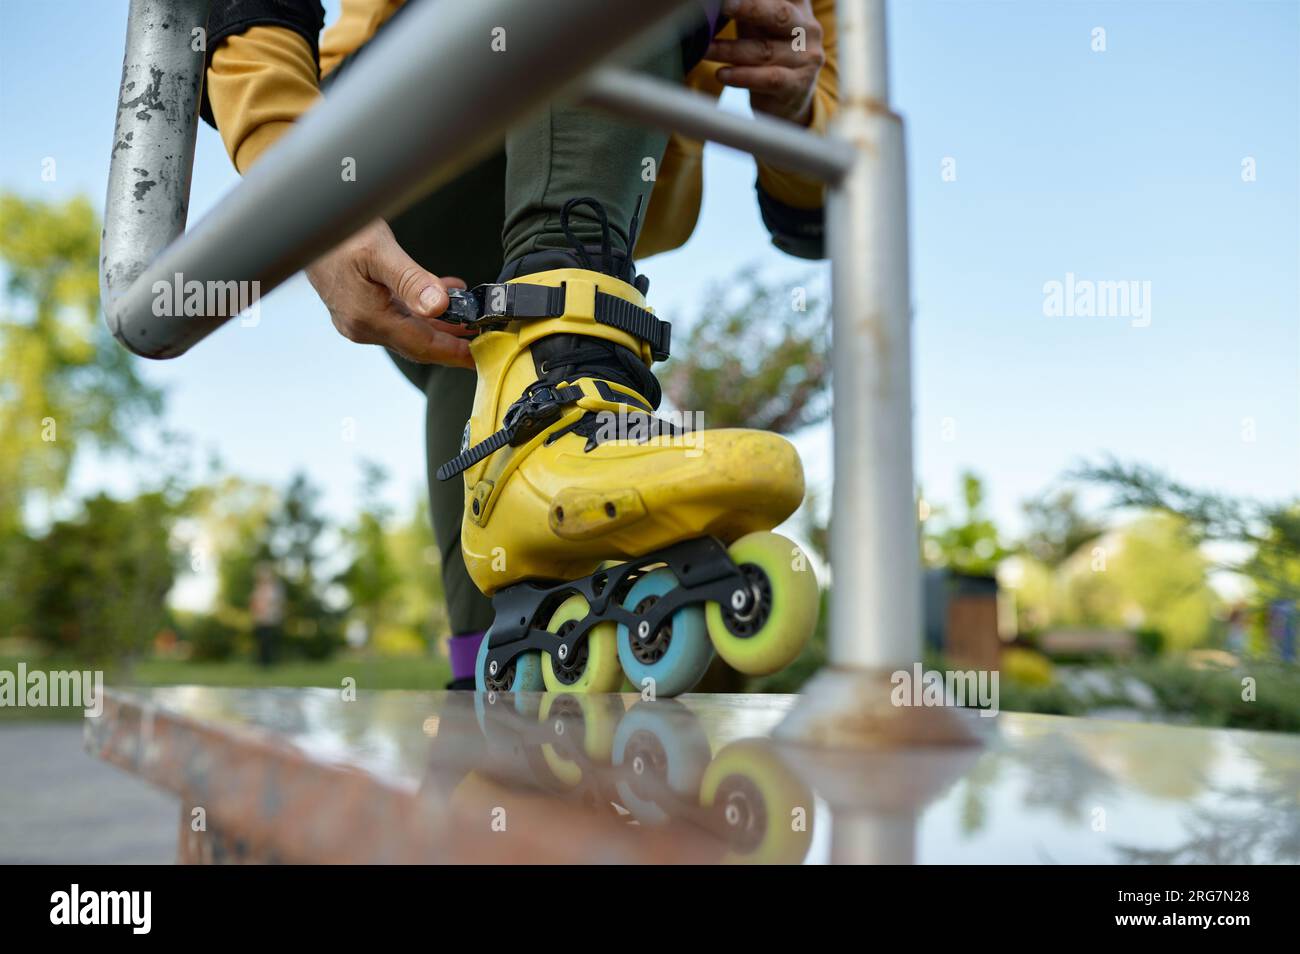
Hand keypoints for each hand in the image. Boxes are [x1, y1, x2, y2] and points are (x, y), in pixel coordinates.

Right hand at [305, 219, 473, 366]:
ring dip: (440, 325)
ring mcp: (358, 318)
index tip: (479, 357)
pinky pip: (398, 316)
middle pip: (416, 343)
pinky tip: (444, 297)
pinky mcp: (358, 306)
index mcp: (366, 318)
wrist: (302, 221)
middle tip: (483, 339)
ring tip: (470, 318)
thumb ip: (411, 280)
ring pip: (409, 329)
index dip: (453, 352)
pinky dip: (423, 310)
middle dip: (451, 342)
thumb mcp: (379, 249)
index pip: (420, 345)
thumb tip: (438, 306)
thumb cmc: (337, 229)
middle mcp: (361, 325)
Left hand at [709, 0, 824, 125]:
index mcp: (799, 6)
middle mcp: (808, 28)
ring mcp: (806, 58)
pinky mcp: (798, 84)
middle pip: (779, 14)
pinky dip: (742, 76)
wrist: (790, 96)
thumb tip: (715, 1)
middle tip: (722, 4)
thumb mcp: (760, 22)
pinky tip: (722, 74)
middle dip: (748, 7)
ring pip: (764, 50)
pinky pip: (769, 78)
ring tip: (705, 48)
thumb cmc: (769, 49)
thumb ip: (748, 7)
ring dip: (729, 50)